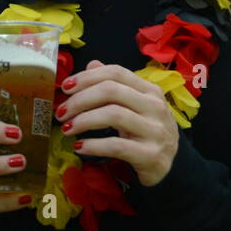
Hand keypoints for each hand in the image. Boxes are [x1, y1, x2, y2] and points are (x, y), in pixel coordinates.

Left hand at [58, 60, 178, 186]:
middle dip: (80, 99)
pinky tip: (79, 147)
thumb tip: (92, 64)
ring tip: (67, 129)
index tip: (65, 87)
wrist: (170, 166)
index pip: (116, 73)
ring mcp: (155, 130)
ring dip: (83, 121)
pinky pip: (116, 145)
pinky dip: (93, 145)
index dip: (87, 77)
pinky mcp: (151, 155)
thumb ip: (115, 86)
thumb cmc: (146, 133)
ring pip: (113, 115)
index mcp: (150, 91)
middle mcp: (155, 106)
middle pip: (112, 90)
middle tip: (61, 112)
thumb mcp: (134, 107)